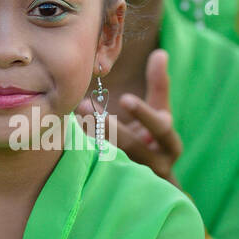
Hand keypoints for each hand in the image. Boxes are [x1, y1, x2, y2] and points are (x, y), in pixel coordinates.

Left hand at [77, 51, 182, 183]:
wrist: (154, 184)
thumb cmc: (154, 136)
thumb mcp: (161, 111)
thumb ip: (159, 85)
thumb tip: (160, 52)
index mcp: (171, 144)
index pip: (161, 127)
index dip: (144, 113)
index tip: (124, 98)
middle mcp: (158, 164)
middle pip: (133, 146)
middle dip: (109, 127)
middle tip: (84, 106)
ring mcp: (138, 177)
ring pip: (114, 160)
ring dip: (91, 138)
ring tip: (72, 119)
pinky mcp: (119, 186)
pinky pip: (100, 170)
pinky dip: (85, 152)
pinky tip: (68, 137)